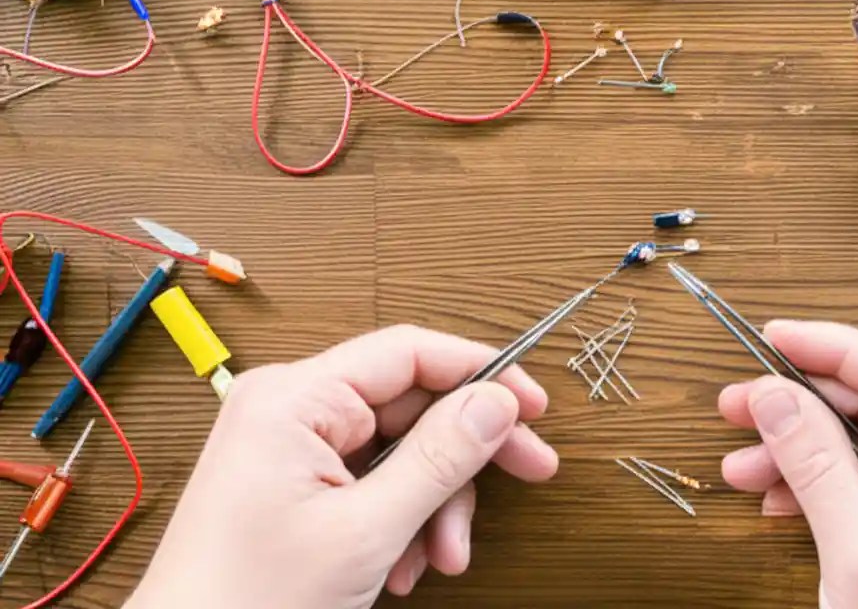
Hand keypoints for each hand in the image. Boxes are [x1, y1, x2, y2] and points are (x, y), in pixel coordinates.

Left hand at [125, 325, 558, 608]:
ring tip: (442, 556)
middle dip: (465, 456)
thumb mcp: (365, 531)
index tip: (533, 404)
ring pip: (402, 449)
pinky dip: (405, 520)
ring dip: (436, 503)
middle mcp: (291, 410)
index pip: (409, 352)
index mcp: (293, 399)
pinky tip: (406, 564)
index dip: (481, 372)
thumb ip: (439, 459)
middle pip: (412, 404)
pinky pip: (375, 480)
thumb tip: (495, 402)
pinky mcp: (298, 482)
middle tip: (529, 470)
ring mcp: (293, 447)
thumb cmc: (246, 603)